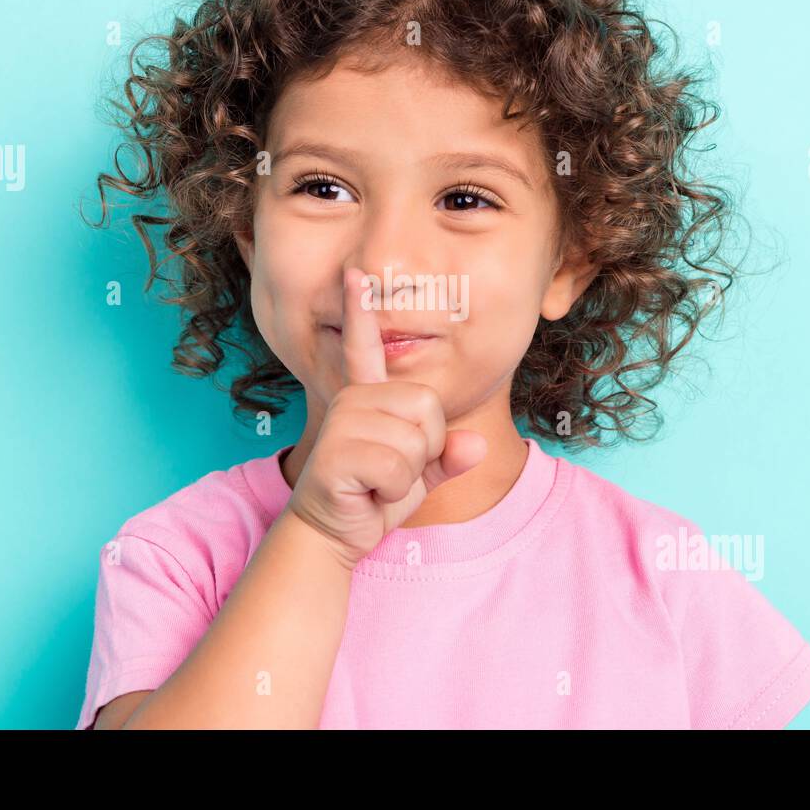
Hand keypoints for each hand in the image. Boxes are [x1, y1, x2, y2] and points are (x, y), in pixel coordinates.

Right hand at [286, 267, 487, 569]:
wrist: (333, 534)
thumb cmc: (374, 496)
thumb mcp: (419, 473)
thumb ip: (449, 455)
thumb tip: (476, 445)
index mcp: (368, 396)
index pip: (365, 346)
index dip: (360, 310)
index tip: (354, 274)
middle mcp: (353, 399)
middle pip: (428, 407)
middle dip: (424, 449)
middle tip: (391, 469)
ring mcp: (342, 422)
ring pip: (416, 440)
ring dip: (407, 474)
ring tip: (377, 481)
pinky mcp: (336, 452)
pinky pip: (398, 468)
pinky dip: (393, 491)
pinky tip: (368, 493)